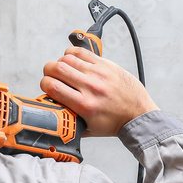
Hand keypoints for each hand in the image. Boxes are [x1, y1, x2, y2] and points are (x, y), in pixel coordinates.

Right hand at [40, 46, 158, 136]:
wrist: (138, 114)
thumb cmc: (115, 122)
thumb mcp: (88, 129)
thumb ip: (69, 122)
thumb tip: (52, 115)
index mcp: (84, 105)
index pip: (52, 86)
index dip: (44, 85)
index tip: (46, 87)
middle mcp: (91, 87)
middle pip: (57, 68)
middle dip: (48, 71)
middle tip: (51, 77)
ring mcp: (98, 73)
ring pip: (67, 58)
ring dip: (59, 63)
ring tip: (62, 70)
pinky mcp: (105, 64)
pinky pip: (81, 52)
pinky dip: (71, 54)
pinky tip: (72, 61)